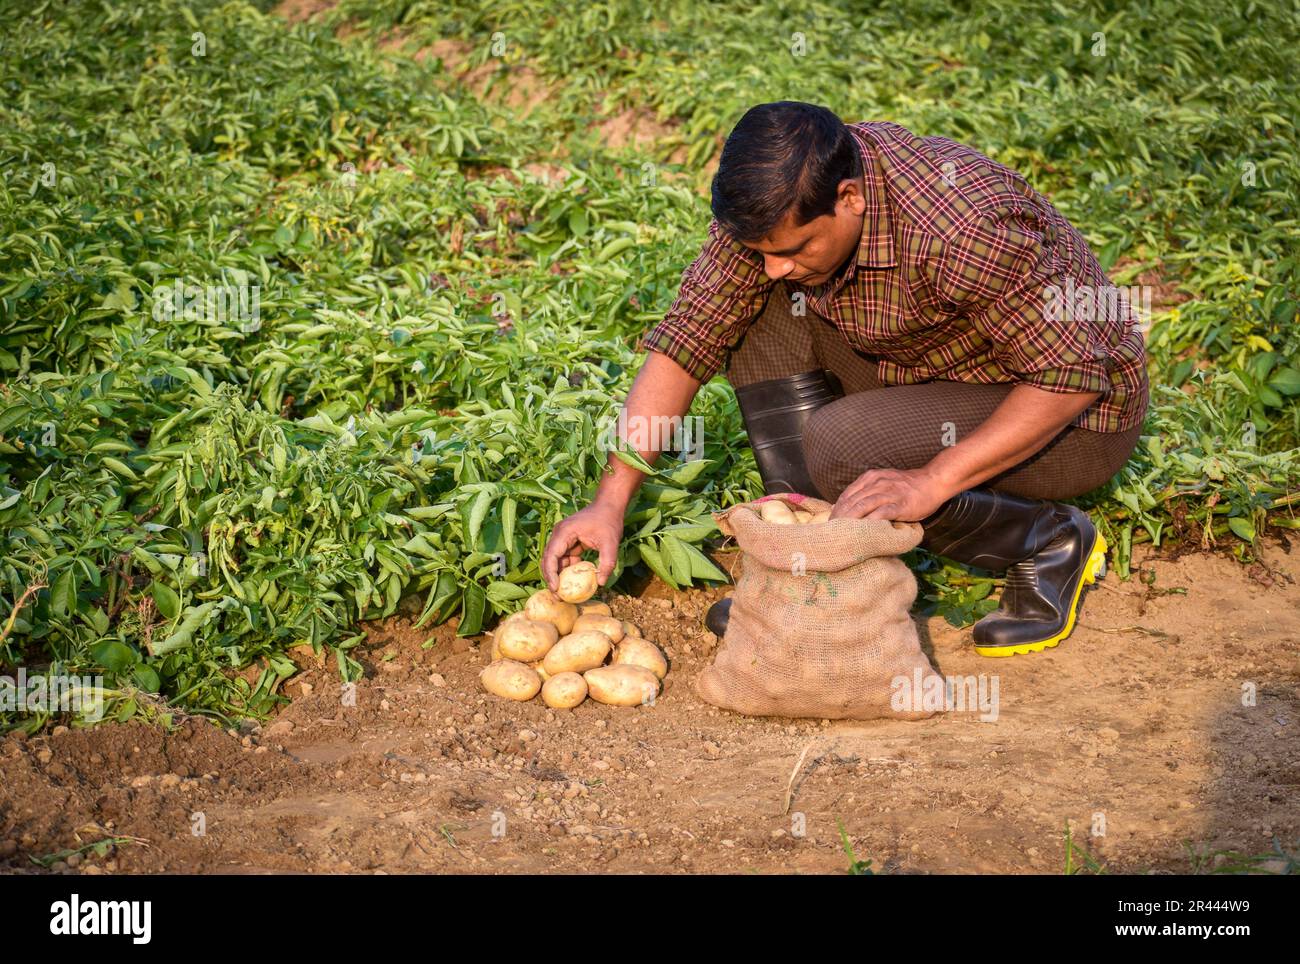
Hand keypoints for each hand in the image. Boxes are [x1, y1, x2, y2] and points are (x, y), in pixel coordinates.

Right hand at [541, 499, 624, 592]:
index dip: (551, 574)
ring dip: (558, 576)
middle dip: (551, 579)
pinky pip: (564, 558)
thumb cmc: (609, 521)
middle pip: (549, 560)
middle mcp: (559, 535)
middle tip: (558, 597)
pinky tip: (573, 582)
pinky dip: (567, 570)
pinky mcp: (569, 541)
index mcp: (564, 532)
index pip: (551, 556)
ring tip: (564, 593)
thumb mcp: (611, 543)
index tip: (556, 589)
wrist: (609, 506)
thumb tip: (600, 583)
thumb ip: (607, 563)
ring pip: (555, 561)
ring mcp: (563, 538)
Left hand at [830, 467, 950, 521]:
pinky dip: (870, 522)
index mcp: (871, 477)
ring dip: (850, 520)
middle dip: (840, 517)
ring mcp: (889, 493)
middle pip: (852, 501)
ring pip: (863, 506)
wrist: (933, 482)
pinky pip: (881, 514)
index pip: (847, 494)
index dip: (837, 509)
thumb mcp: (884, 482)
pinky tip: (863, 531)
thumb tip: (850, 506)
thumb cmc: (908, 487)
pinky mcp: (900, 505)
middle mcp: (877, 483)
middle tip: (832, 531)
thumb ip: (869, 491)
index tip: (831, 521)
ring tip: (843, 532)